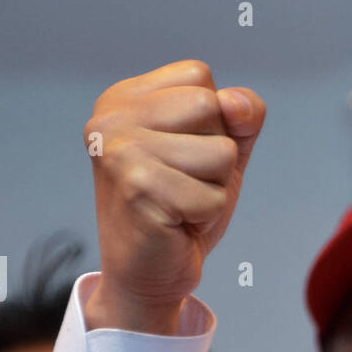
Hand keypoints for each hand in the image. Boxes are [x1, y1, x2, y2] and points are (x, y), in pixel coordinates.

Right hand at [82, 59, 265, 332]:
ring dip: (214, 189)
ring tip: (181, 205)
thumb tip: (236, 105)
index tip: (181, 156)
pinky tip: (176, 224)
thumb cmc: (182, 208)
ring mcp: (120, 153)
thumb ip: (240, 116)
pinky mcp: (137, 190)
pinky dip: (206, 216)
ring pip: (220, 153)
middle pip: (211, 107)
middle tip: (183, 184)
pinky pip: (214, 196)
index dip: (212, 120)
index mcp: (122, 99)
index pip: (199, 76)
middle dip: (216, 154)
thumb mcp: (220, 149)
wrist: (148, 275)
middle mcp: (111, 118)